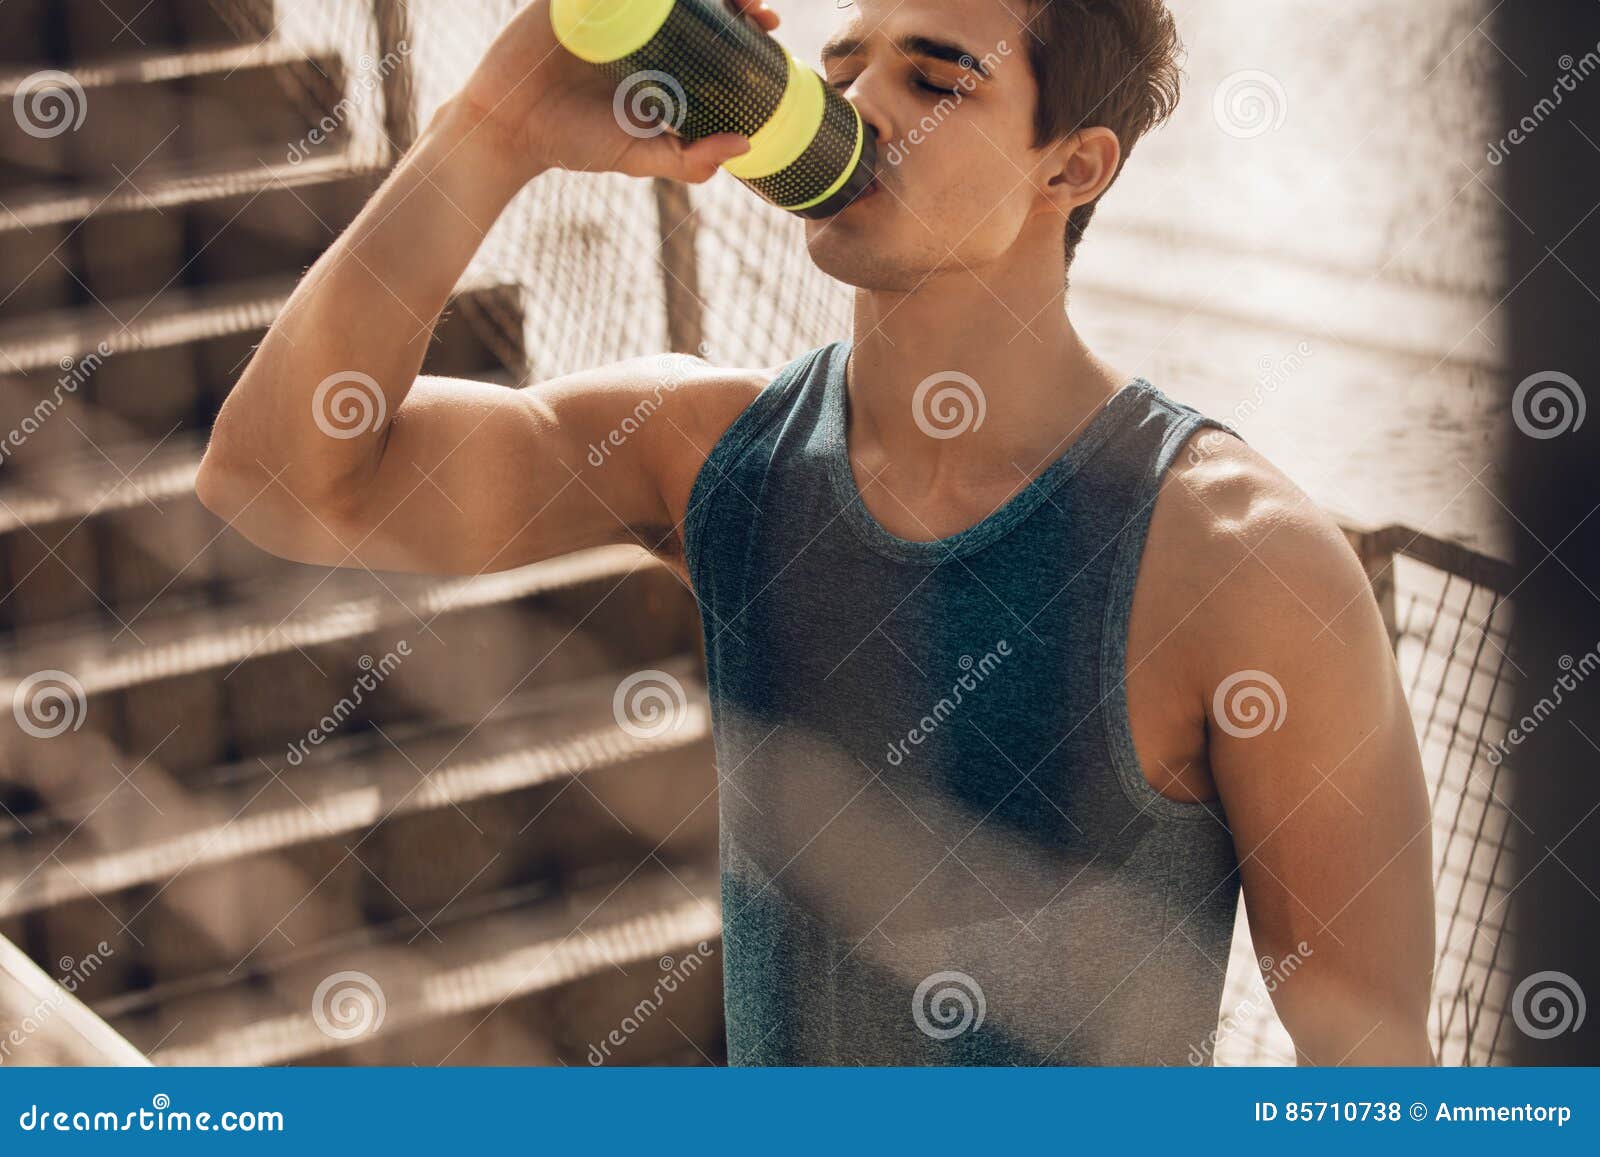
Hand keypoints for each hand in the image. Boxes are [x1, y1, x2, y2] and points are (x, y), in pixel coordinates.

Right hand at [456, 0, 780, 183]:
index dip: (743, 23)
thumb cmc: (577, 144)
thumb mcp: (640, 158)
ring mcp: (608, 9)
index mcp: (662, 61)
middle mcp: (641, 29)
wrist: (512, 129)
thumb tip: (745, 146)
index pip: (713, 33)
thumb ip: (689, 160)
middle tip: (750, 2)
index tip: (767, 24)